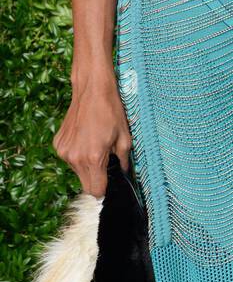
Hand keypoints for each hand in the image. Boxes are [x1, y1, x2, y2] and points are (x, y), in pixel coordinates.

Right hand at [53, 69, 132, 196]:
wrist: (92, 90)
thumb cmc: (111, 112)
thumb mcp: (125, 137)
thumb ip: (124, 161)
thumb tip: (123, 174)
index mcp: (93, 158)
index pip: (96, 191)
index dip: (105, 189)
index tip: (110, 182)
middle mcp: (75, 158)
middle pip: (85, 184)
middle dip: (96, 178)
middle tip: (106, 161)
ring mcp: (64, 151)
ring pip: (77, 172)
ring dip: (86, 166)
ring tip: (95, 145)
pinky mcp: (58, 144)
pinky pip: (69, 158)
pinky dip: (77, 154)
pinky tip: (85, 139)